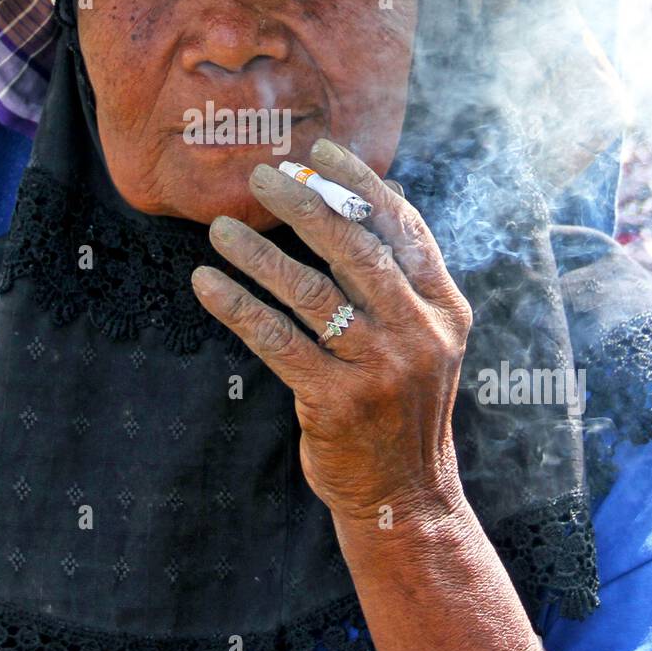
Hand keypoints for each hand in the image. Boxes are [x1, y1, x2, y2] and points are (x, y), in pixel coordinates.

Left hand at [190, 137, 473, 527]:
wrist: (407, 496)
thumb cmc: (402, 406)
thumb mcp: (425, 338)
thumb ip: (404, 276)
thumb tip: (378, 195)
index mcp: (444, 308)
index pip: (403, 229)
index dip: (361, 186)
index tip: (320, 154)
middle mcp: (418, 332)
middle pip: (356, 251)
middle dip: (306, 206)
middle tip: (261, 178)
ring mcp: (380, 369)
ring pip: (310, 293)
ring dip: (259, 255)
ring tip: (220, 228)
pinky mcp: (337, 402)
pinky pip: (277, 341)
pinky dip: (238, 306)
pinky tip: (207, 284)